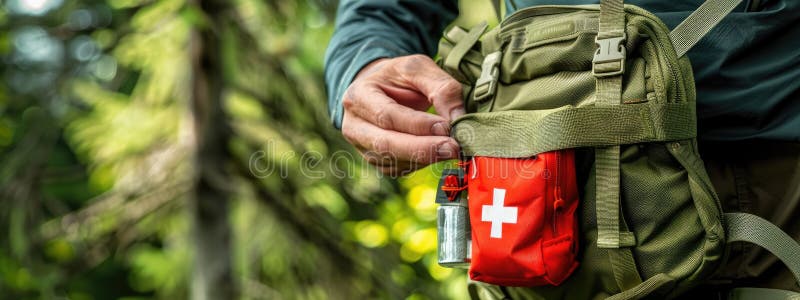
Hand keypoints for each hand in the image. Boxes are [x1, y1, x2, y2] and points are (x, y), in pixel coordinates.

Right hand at [341, 54, 465, 175]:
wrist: (381, 89)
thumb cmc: (398, 77)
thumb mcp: (419, 68)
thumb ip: (441, 87)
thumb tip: (459, 118)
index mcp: (358, 96)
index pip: (387, 116)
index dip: (417, 125)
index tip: (446, 127)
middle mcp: (354, 125)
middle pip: (385, 145)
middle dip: (422, 149)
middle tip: (453, 148)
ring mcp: (362, 147)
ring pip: (392, 161)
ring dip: (425, 159)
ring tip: (451, 149)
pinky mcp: (376, 161)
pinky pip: (398, 169)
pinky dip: (421, 164)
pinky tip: (437, 152)